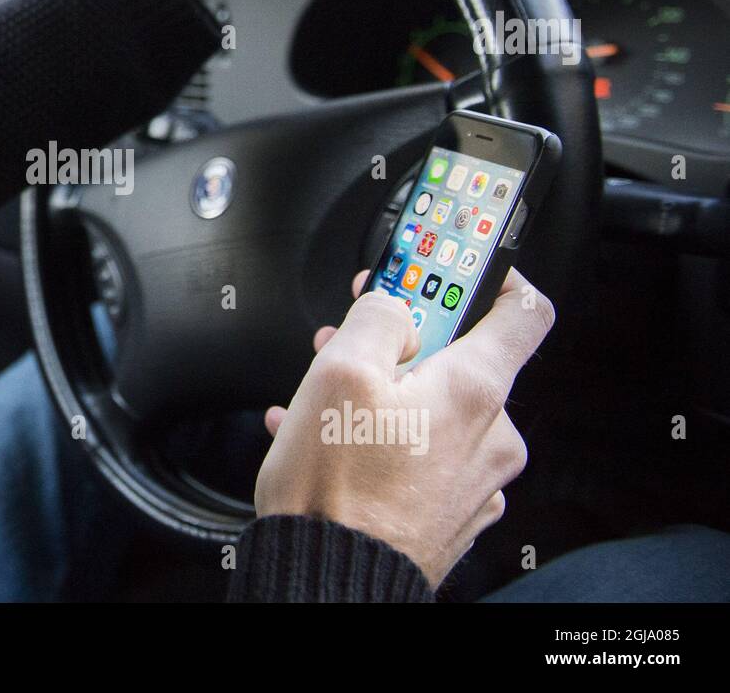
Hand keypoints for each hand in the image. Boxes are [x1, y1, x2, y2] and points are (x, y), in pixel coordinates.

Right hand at [253, 268, 552, 586]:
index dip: (491, 277)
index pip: (523, 310)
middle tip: (352, 341)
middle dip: (402, 343)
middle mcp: (490, 437)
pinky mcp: (450, 514)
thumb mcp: (340, 370)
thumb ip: (378, 317)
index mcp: (474, 390)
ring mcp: (474, 481)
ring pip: (434, 411)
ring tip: (322, 401)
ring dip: (384, 393)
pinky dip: (384, 440)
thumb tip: (392, 303)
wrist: (330, 578)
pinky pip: (423, 456)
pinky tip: (330, 443)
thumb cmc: (336, 489)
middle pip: (461, 361)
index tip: (454, 268)